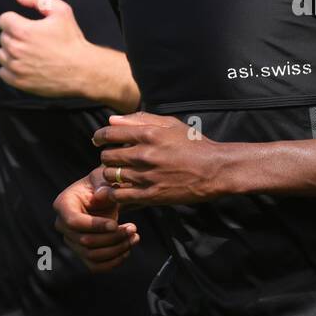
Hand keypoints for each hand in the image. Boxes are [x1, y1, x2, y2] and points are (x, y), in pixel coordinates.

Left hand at [0, 0, 95, 98]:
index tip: (27, 25)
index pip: (4, 20)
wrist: (82, 69)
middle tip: (33, 39)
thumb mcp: (62, 11)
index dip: (15, 19)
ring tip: (30, 52)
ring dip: (12, 52)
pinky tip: (26, 65)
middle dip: (15, 35)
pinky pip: (3, 72)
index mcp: (23, 31)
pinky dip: (11, 69)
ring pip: (2, 54)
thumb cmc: (72, 41)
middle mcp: (16, 49)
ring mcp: (16, 67)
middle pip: (3, 37)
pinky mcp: (19, 82)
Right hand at [53, 166, 139, 272]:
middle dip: (112, 237)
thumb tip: (101, 194)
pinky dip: (113, 262)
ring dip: (117, 249)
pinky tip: (127, 250)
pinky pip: (95, 266)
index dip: (95, 225)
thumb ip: (103, 184)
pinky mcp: (83, 253)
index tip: (115, 224)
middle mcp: (62, 225)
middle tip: (133, 228)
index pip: (74, 221)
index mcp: (63, 204)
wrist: (104, 195)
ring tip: (134, 237)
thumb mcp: (103, 178)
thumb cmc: (102, 184)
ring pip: (92, 255)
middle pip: (85, 241)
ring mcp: (72, 241)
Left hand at [94, 113, 224, 207]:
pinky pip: (120, 195)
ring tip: (119, 174)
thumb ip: (141, 119)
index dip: (100, 137)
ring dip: (111, 174)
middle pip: (107, 156)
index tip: (99, 140)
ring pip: (111, 175)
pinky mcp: (151, 195)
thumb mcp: (171, 124)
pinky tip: (120, 190)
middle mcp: (145, 154)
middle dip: (107, 156)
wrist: (215, 170)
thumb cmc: (194, 144)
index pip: (109, 133)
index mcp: (149, 134)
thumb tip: (112, 120)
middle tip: (114, 159)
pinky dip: (115, 193)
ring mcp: (147, 176)